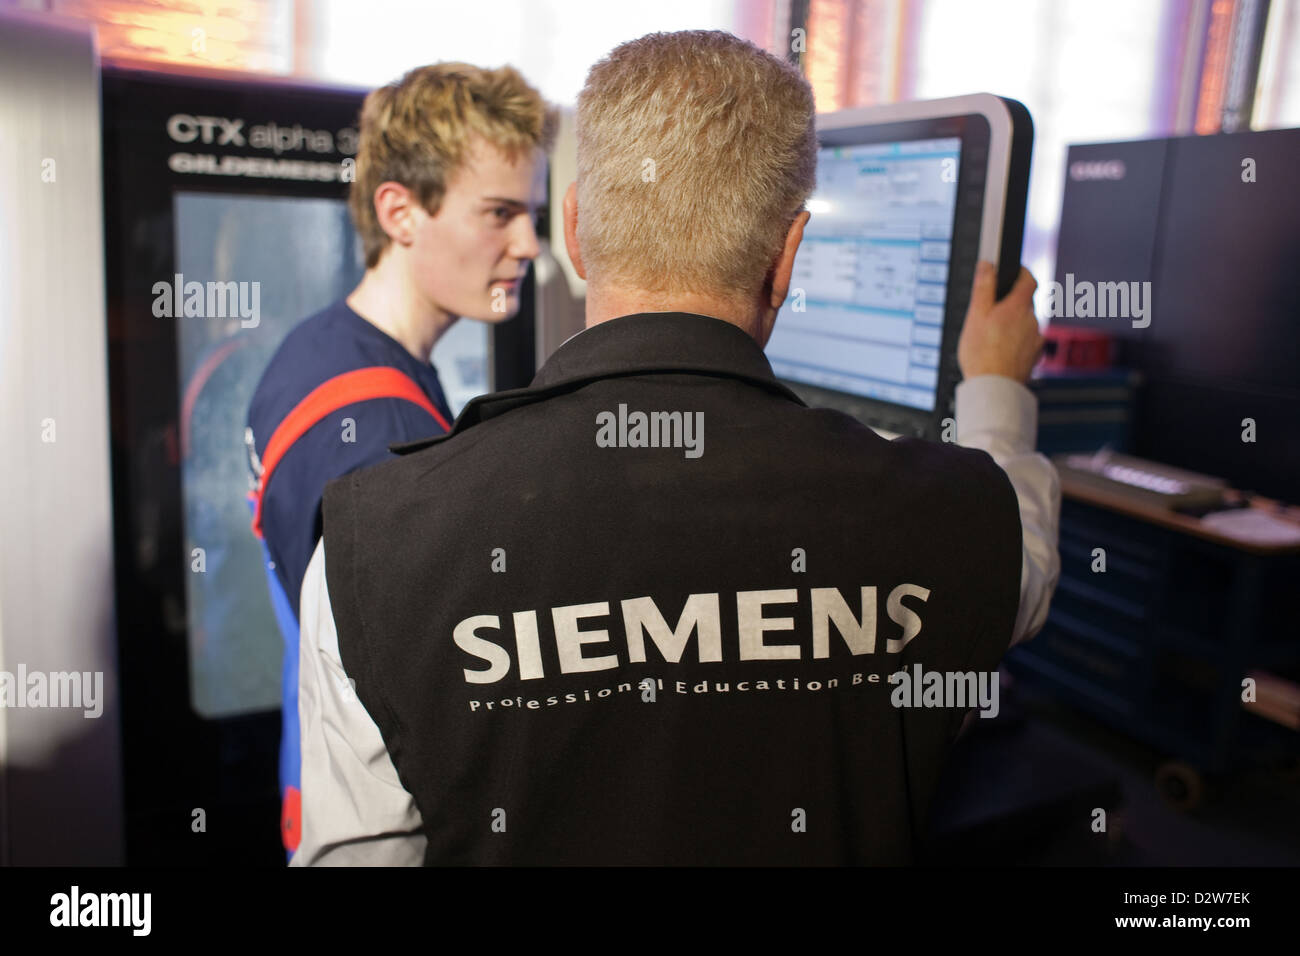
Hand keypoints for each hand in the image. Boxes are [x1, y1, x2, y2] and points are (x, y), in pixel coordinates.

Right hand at [957, 261, 1043, 383]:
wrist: (994, 389)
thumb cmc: (982, 355)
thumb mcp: (976, 316)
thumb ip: (984, 288)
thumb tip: (988, 265)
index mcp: (1017, 307)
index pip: (1029, 279)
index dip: (1022, 272)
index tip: (1014, 271)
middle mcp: (1032, 321)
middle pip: (1024, 303)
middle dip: (1010, 304)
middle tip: (990, 314)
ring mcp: (1035, 339)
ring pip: (1025, 324)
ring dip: (1013, 325)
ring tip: (992, 339)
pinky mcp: (1034, 356)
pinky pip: (1027, 342)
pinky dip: (1017, 342)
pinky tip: (1001, 352)